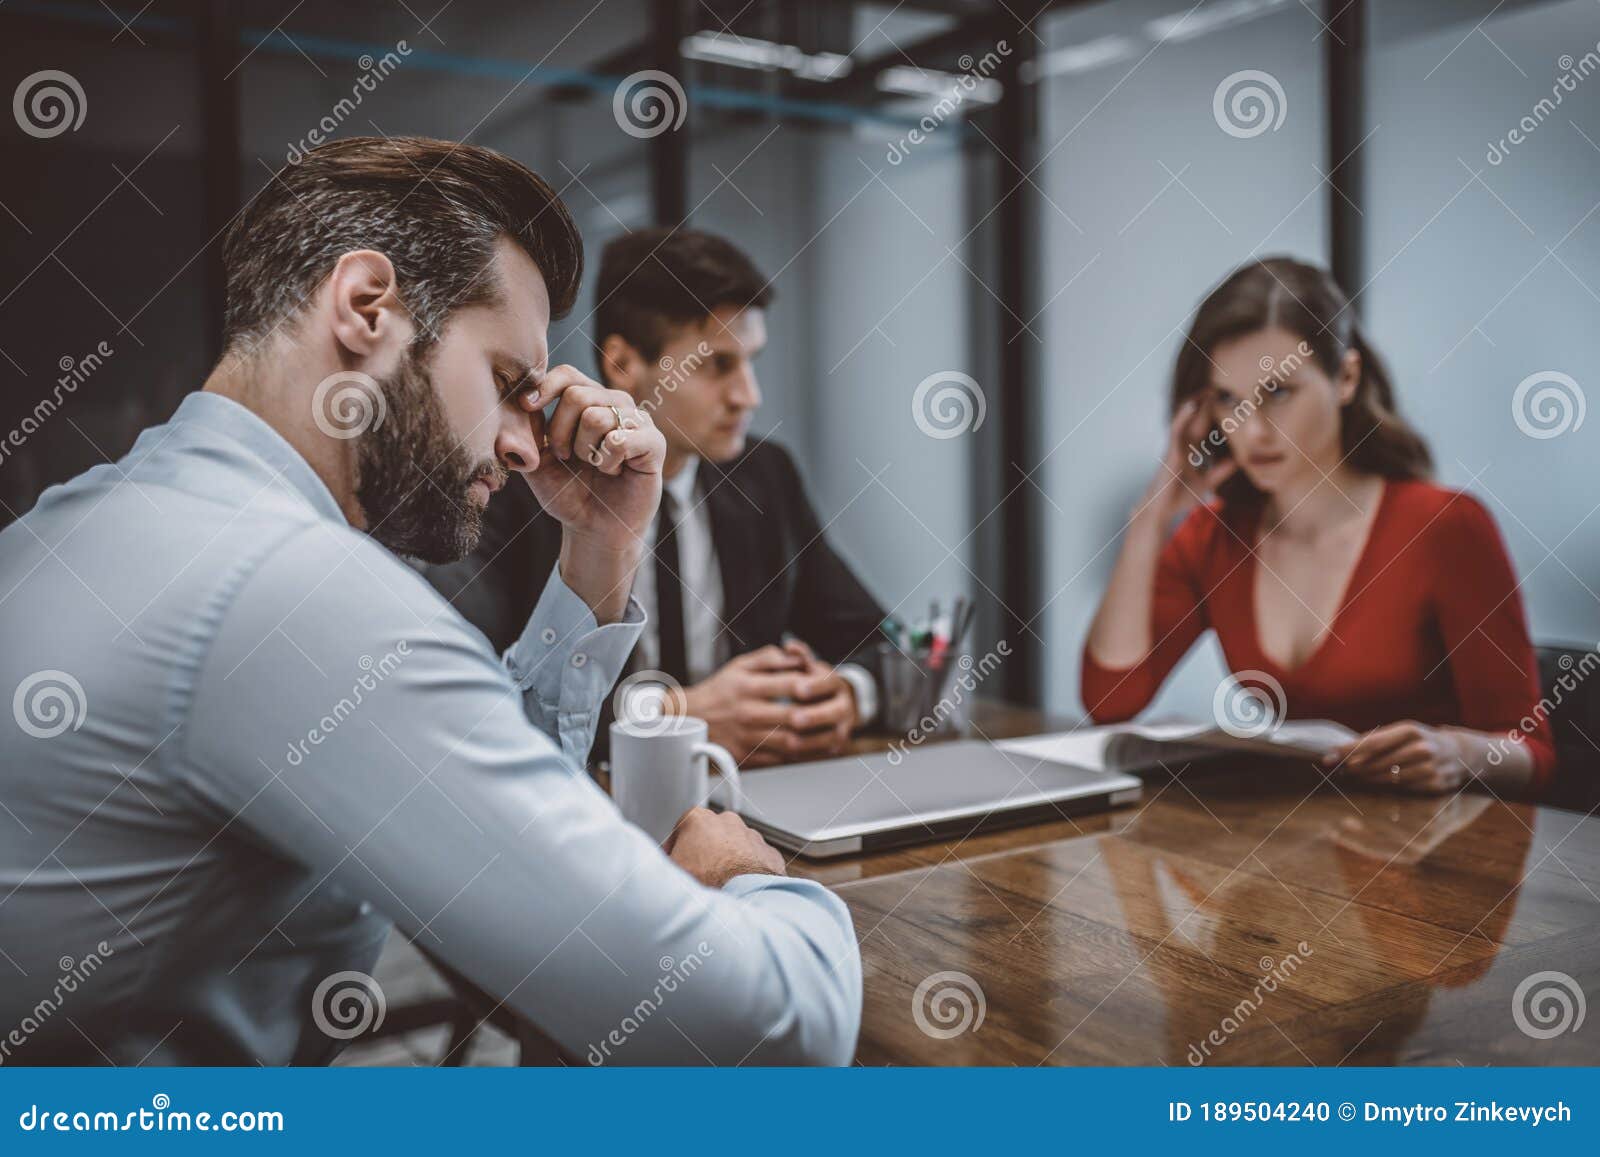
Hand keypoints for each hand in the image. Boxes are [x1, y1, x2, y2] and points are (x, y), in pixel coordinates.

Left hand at [518, 365, 664, 553]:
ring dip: (585, 451)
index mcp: (590, 400)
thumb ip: (529, 431)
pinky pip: (620, 440)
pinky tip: (614, 471)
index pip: (568, 374)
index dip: (545, 387)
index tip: (527, 407)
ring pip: (596, 417)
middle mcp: (616, 404)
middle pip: (577, 396)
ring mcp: (638, 421)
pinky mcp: (654, 442)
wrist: (594, 527)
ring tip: (595, 465)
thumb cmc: (568, 492)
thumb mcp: (537, 461)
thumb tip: (524, 402)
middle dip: (561, 433)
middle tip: (567, 457)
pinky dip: (607, 462)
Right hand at [664, 806, 785, 886]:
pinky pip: (754, 860)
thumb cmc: (708, 883)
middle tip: (698, 875)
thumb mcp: (671, 872)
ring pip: (734, 846)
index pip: (680, 832)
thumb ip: (666, 865)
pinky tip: (739, 888)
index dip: (675, 851)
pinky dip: (748, 872)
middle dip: (704, 852)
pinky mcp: (768, 853)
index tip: (675, 863)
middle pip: (710, 836)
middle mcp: (726, 822)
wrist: (745, 899)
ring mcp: (750, 835)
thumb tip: (661, 870)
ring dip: (728, 861)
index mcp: (698, 820)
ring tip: (720, 885)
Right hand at [680, 646, 850, 766]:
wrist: (688, 719)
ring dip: (817, 740)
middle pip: (793, 717)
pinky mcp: (747, 757)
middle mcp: (747, 713)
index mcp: (747, 687)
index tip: (828, 687)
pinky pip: (780, 760)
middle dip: (820, 716)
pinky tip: (816, 749)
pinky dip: (802, 756)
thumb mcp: (740, 665)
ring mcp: (747, 738)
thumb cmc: (719, 691)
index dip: (813, 685)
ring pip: (790, 743)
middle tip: (838, 714)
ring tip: (834, 734)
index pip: (788, 685)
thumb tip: (799, 658)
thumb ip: (770, 658)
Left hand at [781, 638, 858, 757]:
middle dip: (814, 717)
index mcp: (835, 684)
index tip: (800, 688)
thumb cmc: (816, 684)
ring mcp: (842, 728)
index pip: (829, 683)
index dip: (815, 686)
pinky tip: (789, 754)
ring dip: (811, 741)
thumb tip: (791, 646)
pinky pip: (824, 754)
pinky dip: (809, 755)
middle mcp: (843, 706)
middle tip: (795, 719)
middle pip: (834, 713)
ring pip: (831, 737)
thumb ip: (799, 657)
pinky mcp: (836, 747)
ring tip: (790, 742)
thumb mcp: (809, 667)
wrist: (837, 704)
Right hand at [1144, 397, 1236, 522]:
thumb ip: (1221, 470)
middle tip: (1221, 386)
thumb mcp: (1208, 482)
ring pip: (1186, 419)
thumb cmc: (1179, 496)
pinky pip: (1177, 429)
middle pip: (1197, 419)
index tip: (1228, 399)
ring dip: (1196, 403)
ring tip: (1209, 388)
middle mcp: (1182, 444)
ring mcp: (1175, 446)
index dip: (1215, 414)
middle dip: (1207, 404)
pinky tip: (1193, 404)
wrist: (1161, 509)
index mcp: (1191, 450)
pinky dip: (1184, 416)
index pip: (1205, 427)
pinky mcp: (1170, 451)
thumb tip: (1238, 460)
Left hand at [1325, 721, 1470, 794]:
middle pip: (1378, 762)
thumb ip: (1376, 739)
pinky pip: (1403, 788)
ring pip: (1389, 778)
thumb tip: (1342, 750)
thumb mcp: (1402, 732)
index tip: (1329, 756)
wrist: (1460, 753)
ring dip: (1367, 779)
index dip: (1349, 750)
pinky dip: (1387, 787)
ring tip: (1351, 778)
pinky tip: (1374, 785)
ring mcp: (1430, 768)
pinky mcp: (1435, 785)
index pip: (1373, 741)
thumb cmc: (1420, 740)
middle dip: (1354, 767)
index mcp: (1410, 730)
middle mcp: (1422, 747)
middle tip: (1337, 770)